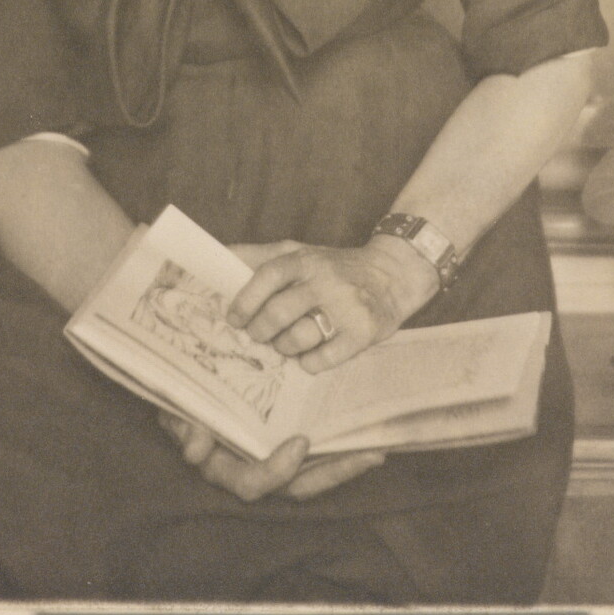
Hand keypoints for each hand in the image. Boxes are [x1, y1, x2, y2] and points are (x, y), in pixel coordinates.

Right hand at [157, 412, 384, 501]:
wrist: (185, 376)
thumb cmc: (183, 395)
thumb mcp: (178, 407)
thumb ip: (184, 426)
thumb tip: (196, 449)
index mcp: (225, 465)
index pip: (254, 483)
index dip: (276, 471)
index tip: (300, 444)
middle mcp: (252, 468)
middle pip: (296, 487)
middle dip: (332, 473)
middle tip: (365, 454)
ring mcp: (272, 457)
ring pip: (312, 475)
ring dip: (344, 465)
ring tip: (377, 450)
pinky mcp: (287, 442)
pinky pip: (317, 453)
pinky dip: (340, 448)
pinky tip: (370, 437)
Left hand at [227, 237, 440, 373]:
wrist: (392, 274)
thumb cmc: (335, 268)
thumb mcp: (301, 252)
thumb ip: (261, 256)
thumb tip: (220, 255)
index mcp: (306, 260)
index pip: (268, 275)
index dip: (246, 299)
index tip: (234, 317)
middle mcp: (325, 281)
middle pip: (279, 312)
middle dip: (260, 330)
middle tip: (258, 335)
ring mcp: (345, 307)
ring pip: (298, 338)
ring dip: (283, 347)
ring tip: (285, 343)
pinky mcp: (362, 332)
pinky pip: (323, 359)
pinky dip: (309, 362)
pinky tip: (309, 355)